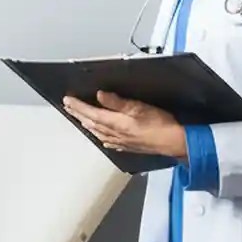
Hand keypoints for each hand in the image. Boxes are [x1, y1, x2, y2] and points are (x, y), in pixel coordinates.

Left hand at [63, 91, 186, 158]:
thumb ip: (117, 102)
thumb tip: (99, 95)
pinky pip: (109, 141)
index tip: (67, 100)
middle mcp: (115, 133)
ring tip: (79, 118)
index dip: (78, 106)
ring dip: (87, 124)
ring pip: (98, 132)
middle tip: (68, 107)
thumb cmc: (160, 124)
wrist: (174, 142)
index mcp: (116, 123)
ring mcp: (121, 141)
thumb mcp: (139, 107)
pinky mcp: (128, 146)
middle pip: (91, 123)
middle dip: (78, 114)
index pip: (91, 113)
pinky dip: (101, 136)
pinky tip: (101, 137)